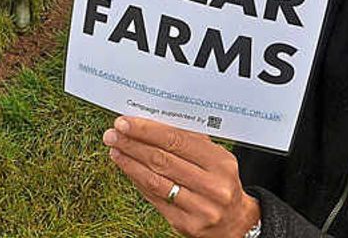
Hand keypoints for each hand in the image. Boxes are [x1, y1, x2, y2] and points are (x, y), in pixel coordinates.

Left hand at [103, 116, 260, 237]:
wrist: (235, 222)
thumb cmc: (220, 181)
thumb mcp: (215, 157)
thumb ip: (188, 139)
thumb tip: (150, 123)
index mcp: (220, 163)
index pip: (176, 141)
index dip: (146, 130)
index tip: (125, 123)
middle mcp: (212, 186)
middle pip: (162, 160)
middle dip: (132, 145)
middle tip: (112, 135)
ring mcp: (199, 208)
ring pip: (155, 181)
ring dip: (129, 163)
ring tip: (115, 150)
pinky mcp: (185, 224)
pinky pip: (155, 199)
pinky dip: (138, 181)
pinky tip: (128, 169)